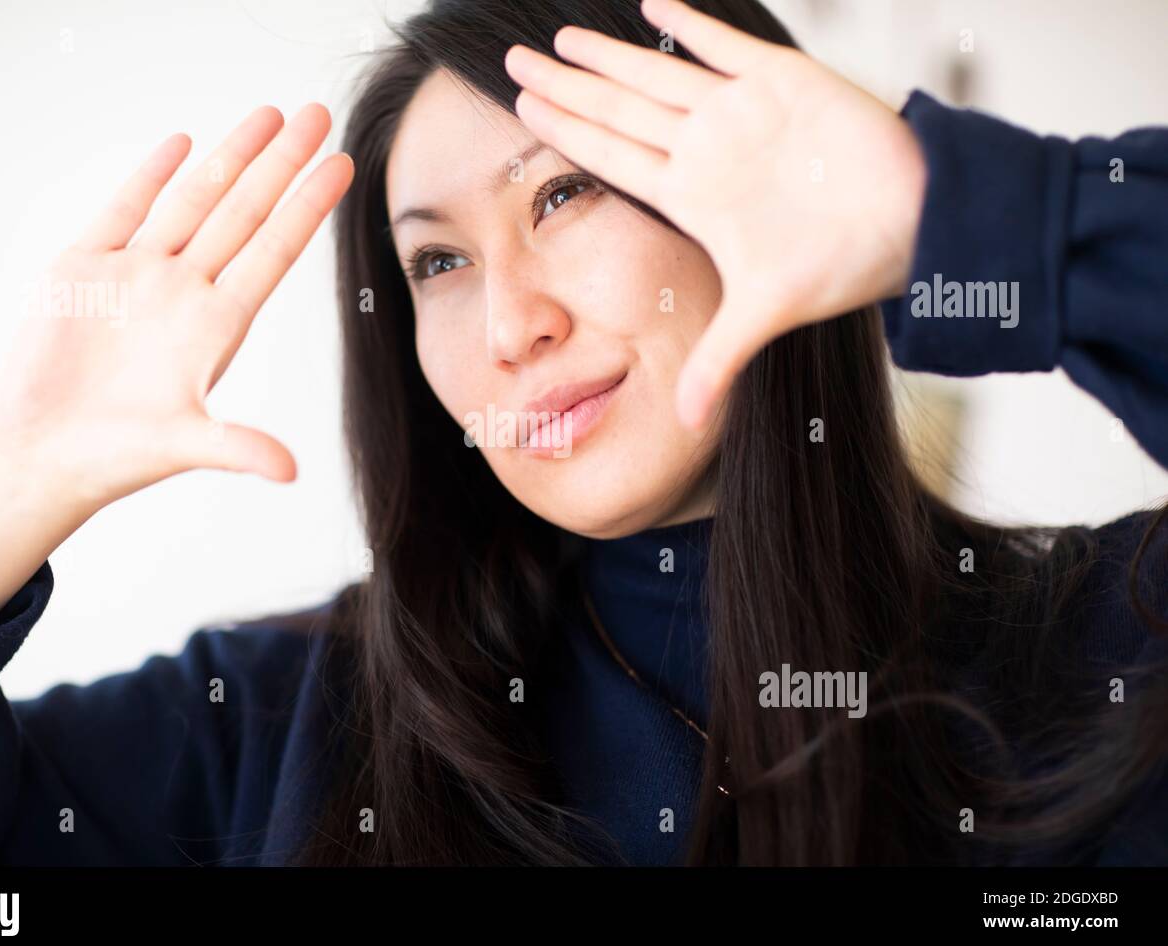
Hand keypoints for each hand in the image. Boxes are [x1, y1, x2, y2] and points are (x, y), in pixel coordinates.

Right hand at [0, 104, 353, 510]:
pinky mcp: (84, 269)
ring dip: (228, 158)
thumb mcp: (181, 448)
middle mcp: (185, 293)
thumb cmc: (114, 458)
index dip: (308, 207)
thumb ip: (235, 449)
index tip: (343, 165)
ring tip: (268, 115)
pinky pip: (124, 211)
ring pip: (191, 202)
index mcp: (215, 327)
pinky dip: (150, 177)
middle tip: (319, 115)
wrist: (40, 455)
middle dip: (280, 163)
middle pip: (244, 214)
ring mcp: (137, 276)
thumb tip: (289, 472)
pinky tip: (183, 144)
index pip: (274, 252)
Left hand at [503, 0, 926, 429]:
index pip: (612, 157)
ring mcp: (742, 113)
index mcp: (693, 195)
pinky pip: (726, 45)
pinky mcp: (785, 83)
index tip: (522, 111)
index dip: (567, 133)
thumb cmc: (845, 264)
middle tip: (513, 61)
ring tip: (561, 38)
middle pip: (620, 111)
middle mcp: (707, 149)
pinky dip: (691, 23)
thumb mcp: (765, 314)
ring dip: (610, 57)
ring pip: (659, 75)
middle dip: (566, 87)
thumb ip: (717, 360)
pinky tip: (651, 4)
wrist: (915, 223)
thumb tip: (686, 422)